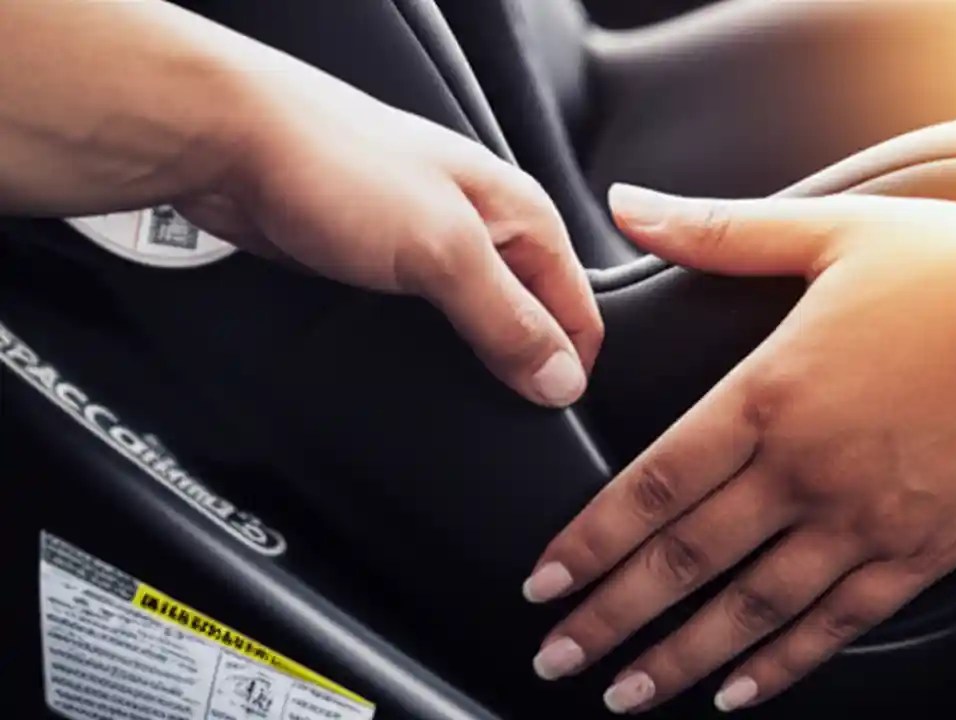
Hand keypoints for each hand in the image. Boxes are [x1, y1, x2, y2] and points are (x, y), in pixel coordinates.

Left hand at [178, 66, 600, 407]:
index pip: (578, 311)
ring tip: (453, 398)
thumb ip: (506, 319)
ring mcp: (434, 251)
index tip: (547, 413)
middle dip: (522, 371)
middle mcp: (486, 232)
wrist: (232, 144)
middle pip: (532, 324)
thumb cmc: (338, 164)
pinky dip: (425, 354)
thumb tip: (561, 380)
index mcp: (523, 216)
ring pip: (477, 329)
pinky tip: (410, 372)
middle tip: (498, 413)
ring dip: (470, 366)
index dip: (569, 367)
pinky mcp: (387, 270)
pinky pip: (428, 327)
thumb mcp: (443, 250)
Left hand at [523, 186, 955, 711]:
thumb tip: (630, 205)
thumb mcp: (828, 233)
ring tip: (625, 695)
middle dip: (611, 617)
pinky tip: (740, 692)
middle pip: (685, 560)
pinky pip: (838, 623)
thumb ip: (718, 232)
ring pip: (751, 608)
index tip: (543, 584)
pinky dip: (783, 664)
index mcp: (769, 394)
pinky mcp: (923, 550)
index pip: (653, 486)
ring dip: (680, 658)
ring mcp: (865, 519)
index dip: (590, 542)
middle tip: (557, 658)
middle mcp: (805, 469)